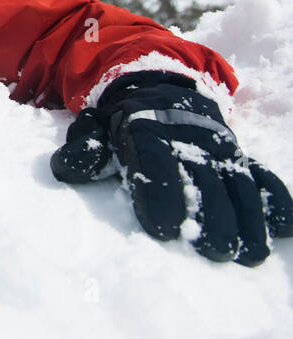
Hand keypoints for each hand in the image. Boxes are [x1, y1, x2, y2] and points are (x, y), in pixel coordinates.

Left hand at [51, 71, 291, 265]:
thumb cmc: (120, 120)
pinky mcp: (238, 154)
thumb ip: (84, 149)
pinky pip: (261, 174)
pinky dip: (275, 198)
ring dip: (248, 218)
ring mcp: (219, 146)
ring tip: (251, 254)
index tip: (162, 229)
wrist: (158, 84)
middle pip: (204, 179)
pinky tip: (283, 227)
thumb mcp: (94, 127)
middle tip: (213, 251)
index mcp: (146, 128)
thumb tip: (66, 169)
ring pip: (238, 182)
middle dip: (211, 216)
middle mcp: (189, 137)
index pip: (154, 160)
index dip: (159, 193)